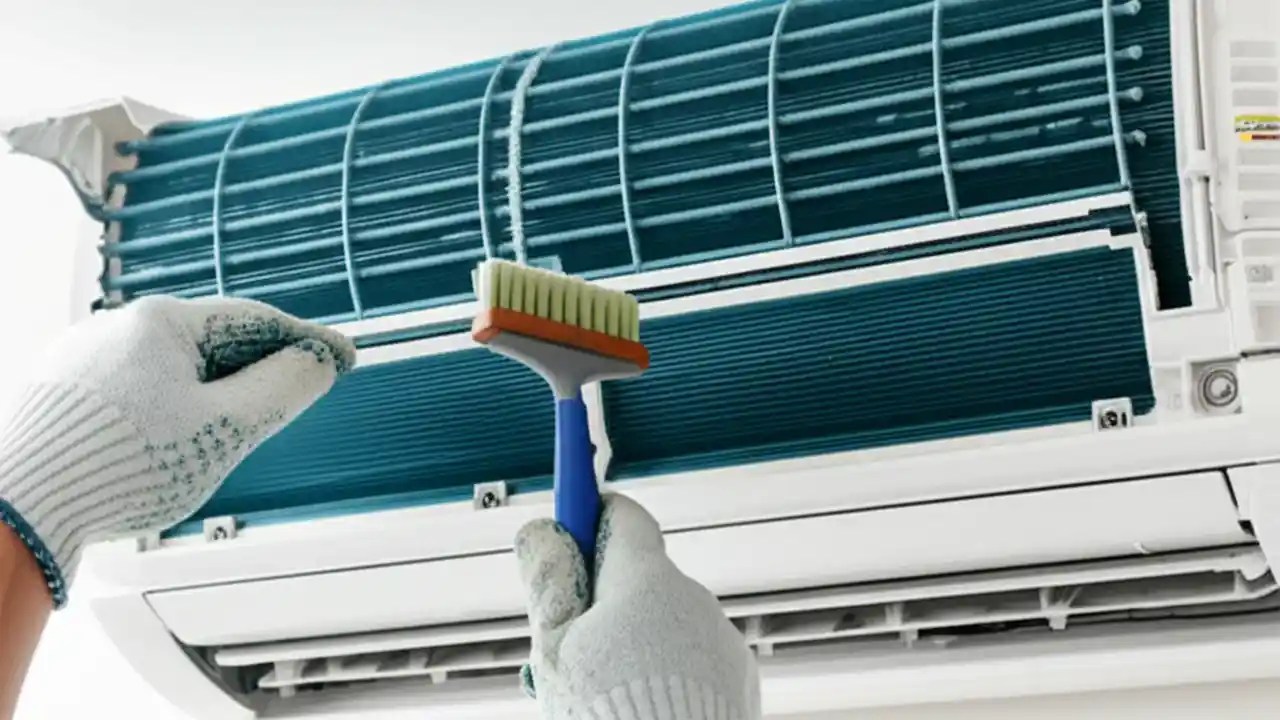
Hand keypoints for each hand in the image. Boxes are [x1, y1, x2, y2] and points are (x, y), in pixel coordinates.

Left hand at [0, 296, 354, 606]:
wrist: (23, 505)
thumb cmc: (118, 465)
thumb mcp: (225, 429)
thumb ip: (282, 390)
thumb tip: (317, 363)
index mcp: (160, 323)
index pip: (255, 321)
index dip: (307, 340)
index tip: (342, 354)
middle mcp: (117, 326)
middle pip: (214, 342)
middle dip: (261, 367)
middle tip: (301, 389)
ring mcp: (85, 357)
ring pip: (172, 366)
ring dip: (214, 390)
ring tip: (236, 427)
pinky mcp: (64, 390)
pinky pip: (135, 386)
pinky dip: (170, 405)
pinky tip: (174, 438)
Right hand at [516, 494, 760, 719]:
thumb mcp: (555, 652)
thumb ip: (549, 584)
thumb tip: (543, 532)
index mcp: (645, 582)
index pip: (622, 517)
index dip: (591, 517)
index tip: (569, 529)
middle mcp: (692, 599)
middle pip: (637, 579)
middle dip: (601, 606)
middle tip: (567, 654)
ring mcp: (720, 640)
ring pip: (664, 625)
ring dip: (633, 646)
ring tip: (603, 700)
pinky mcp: (739, 680)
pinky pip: (694, 660)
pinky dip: (669, 676)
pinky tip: (646, 716)